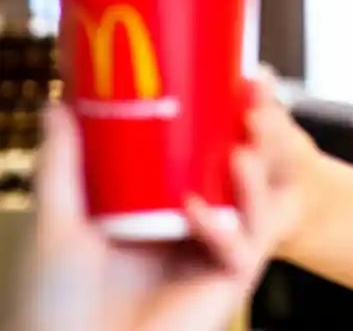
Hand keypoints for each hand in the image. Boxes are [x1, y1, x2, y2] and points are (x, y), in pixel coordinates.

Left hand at [6, 68, 306, 330]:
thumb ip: (62, 165)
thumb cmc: (57, 306)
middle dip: (261, 136)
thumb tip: (59, 103)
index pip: (211, 149)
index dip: (229, 115)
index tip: (239, 78)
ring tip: (241, 151)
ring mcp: (215, 252)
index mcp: (169, 203)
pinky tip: (199, 211)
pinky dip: (225, 227)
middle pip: (246, 170)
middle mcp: (200, 223)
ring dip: (256, 176)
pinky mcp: (227, 283)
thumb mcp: (59, 223)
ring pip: (257, 205)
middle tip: (256, 105)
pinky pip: (242, 248)